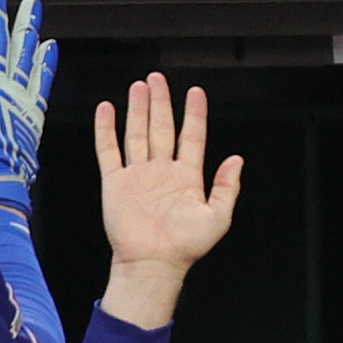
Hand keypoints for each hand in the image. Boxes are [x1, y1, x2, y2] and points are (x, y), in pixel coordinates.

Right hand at [96, 72, 242, 329]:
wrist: (154, 264)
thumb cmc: (185, 247)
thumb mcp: (218, 217)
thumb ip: (227, 187)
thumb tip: (236, 159)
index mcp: (186, 177)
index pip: (191, 136)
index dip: (194, 114)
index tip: (195, 93)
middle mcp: (161, 171)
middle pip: (162, 128)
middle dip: (161, 102)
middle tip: (157, 79)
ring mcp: (137, 175)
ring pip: (137, 134)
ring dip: (138, 110)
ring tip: (138, 86)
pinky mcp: (116, 183)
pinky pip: (109, 151)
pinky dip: (106, 130)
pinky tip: (107, 110)